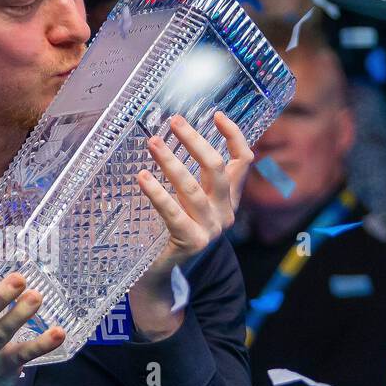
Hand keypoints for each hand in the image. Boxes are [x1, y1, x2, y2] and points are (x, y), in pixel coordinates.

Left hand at [127, 112, 253, 338]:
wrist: (160, 272)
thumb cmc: (170, 228)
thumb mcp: (187, 199)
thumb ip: (189, 175)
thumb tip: (168, 134)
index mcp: (228, 198)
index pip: (243, 161)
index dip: (234, 136)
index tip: (216, 114)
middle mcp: (224, 212)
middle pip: (217, 168)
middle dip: (195, 141)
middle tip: (173, 121)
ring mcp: (211, 229)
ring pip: (192, 187)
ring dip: (170, 162)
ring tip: (151, 143)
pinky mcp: (192, 242)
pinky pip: (174, 213)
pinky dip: (157, 193)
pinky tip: (142, 177)